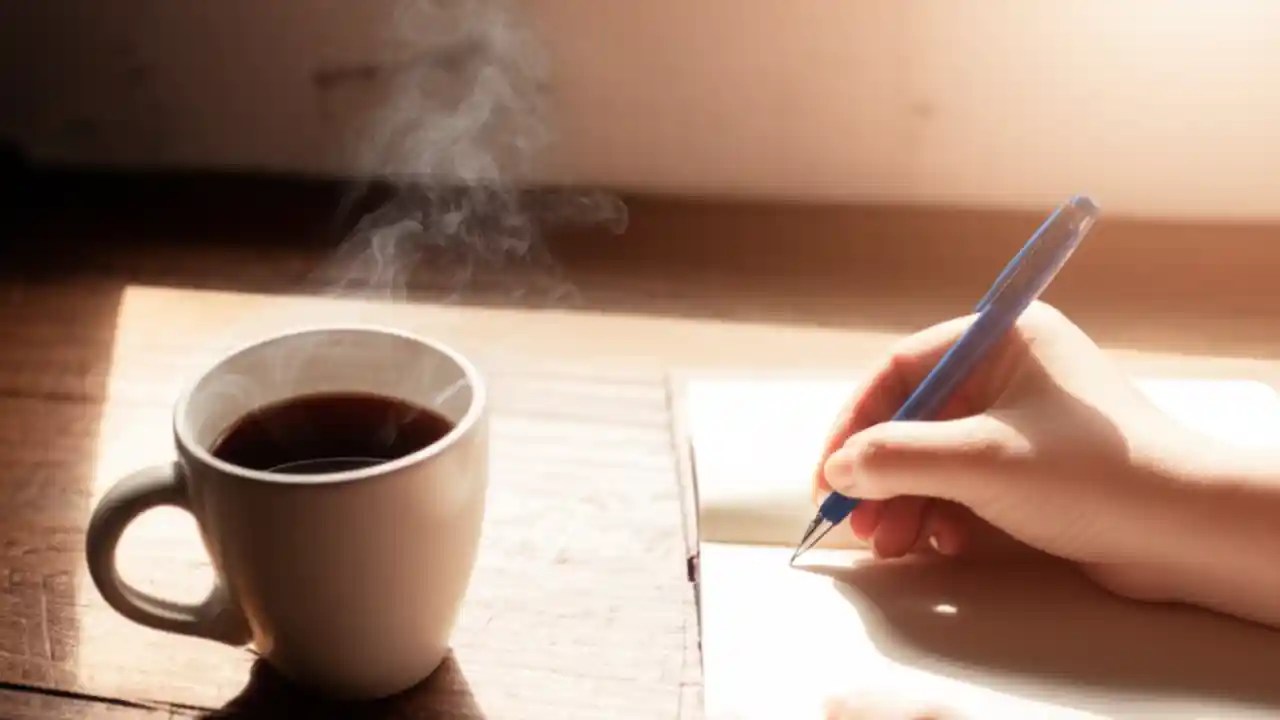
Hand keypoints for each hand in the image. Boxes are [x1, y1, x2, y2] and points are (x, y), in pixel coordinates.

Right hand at [813, 302, 1212, 602]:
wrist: (1189, 534)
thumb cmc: (1096, 477)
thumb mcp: (980, 461)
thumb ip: (897, 459)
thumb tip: (837, 470)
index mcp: (1004, 339)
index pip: (902, 370)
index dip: (855, 422)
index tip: (829, 473)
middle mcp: (1010, 372)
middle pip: (914, 416)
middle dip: (880, 472)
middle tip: (856, 521)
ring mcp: (1021, 421)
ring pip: (935, 455)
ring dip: (905, 500)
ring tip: (892, 543)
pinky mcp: (1032, 468)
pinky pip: (964, 482)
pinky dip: (942, 513)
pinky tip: (940, 544)